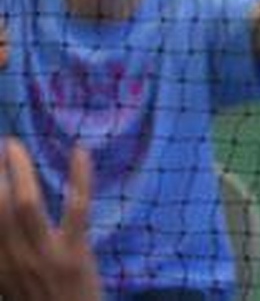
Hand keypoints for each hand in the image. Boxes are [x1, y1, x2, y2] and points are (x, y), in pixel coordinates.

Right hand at [0, 140, 100, 300]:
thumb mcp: (9, 287)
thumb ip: (2, 259)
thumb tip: (0, 228)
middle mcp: (14, 260)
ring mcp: (44, 256)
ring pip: (26, 204)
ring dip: (19, 170)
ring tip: (14, 146)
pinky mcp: (76, 253)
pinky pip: (77, 208)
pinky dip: (79, 177)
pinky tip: (79, 151)